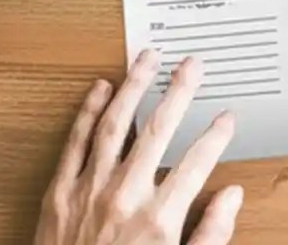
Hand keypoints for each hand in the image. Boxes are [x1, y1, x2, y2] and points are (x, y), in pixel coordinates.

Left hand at [35, 52, 240, 244]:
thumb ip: (209, 236)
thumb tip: (230, 198)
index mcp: (158, 221)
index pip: (196, 163)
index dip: (216, 136)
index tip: (226, 118)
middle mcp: (124, 198)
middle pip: (159, 130)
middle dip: (179, 92)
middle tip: (192, 65)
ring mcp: (88, 192)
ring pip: (115, 125)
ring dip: (134, 88)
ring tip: (147, 60)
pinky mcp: (58, 195)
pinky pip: (75, 143)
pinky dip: (87, 112)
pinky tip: (99, 89)